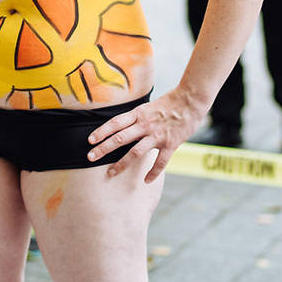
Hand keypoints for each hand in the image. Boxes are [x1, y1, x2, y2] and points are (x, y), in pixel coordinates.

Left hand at [86, 86, 206, 182]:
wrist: (191, 100)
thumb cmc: (170, 102)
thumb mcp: (148, 106)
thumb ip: (137, 117)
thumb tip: (124, 125)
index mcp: (138, 113)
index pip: (115, 123)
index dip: (101, 131)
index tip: (90, 140)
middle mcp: (145, 125)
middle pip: (120, 138)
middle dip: (103, 148)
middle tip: (90, 157)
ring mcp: (157, 135)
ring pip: (135, 152)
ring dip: (121, 164)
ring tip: (110, 173)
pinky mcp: (170, 144)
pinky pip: (160, 162)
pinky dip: (153, 173)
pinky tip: (146, 181)